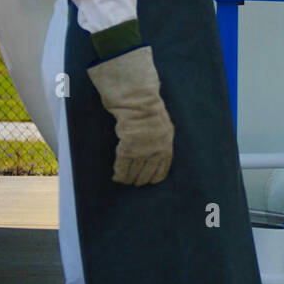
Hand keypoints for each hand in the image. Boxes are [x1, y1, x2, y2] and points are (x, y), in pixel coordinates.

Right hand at [87, 45, 174, 185]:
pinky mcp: (128, 148)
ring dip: (128, 179)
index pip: (162, 169)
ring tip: (123, 181)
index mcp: (167, 145)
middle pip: (148, 173)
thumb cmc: (148, 109)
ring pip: (134, 172)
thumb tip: (156, 155)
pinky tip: (116, 176)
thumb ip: (160, 141)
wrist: (137, 100)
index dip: (154, 177)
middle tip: (134, 183)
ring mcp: (142, 150)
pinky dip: (119, 172)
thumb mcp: (163, 126)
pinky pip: (122, 166)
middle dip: (140, 180)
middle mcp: (156, 150)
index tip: (149, 182)